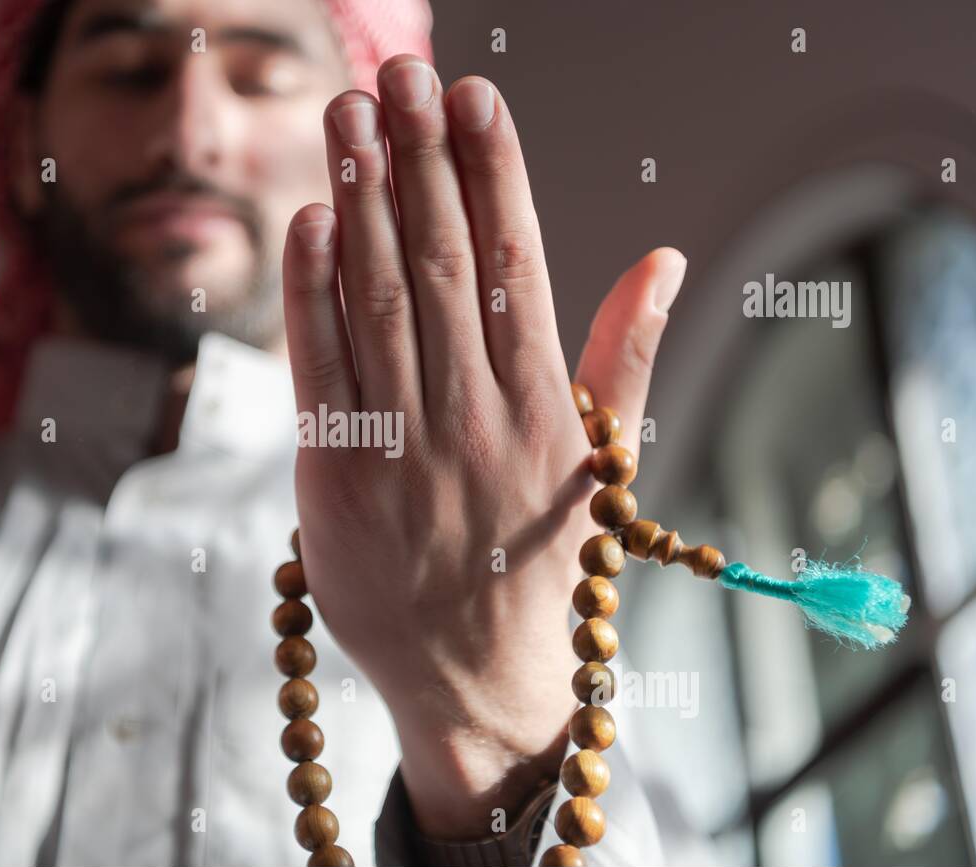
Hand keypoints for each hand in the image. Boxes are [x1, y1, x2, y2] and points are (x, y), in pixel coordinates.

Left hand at [282, 56, 685, 838]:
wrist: (476, 682)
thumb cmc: (540, 565)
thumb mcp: (598, 467)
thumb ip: (620, 356)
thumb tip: (666, 256)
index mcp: (545, 412)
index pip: (519, 267)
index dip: (495, 174)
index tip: (475, 98)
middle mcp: (476, 422)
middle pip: (444, 266)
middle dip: (420, 161)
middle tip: (401, 74)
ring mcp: (403, 453)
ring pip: (380, 303)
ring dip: (362, 201)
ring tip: (351, 117)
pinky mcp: (336, 482)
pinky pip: (320, 371)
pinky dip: (310, 293)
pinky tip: (309, 220)